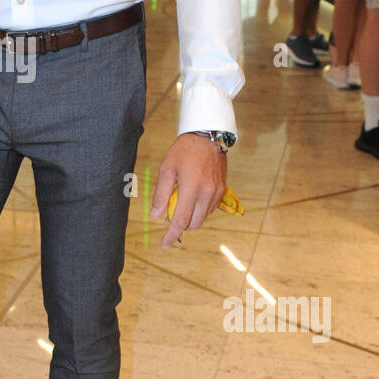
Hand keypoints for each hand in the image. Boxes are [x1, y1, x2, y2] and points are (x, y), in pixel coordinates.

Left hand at [149, 133, 227, 248]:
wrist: (208, 135)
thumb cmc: (184, 150)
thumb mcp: (167, 169)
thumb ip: (161, 194)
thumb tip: (155, 216)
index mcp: (191, 188)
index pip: (180, 220)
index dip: (171, 234)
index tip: (164, 243)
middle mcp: (207, 193)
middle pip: (193, 223)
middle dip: (180, 225)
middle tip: (169, 214)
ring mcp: (217, 192)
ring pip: (202, 218)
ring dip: (190, 217)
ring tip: (180, 202)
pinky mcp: (222, 190)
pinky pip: (210, 209)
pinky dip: (199, 210)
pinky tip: (192, 198)